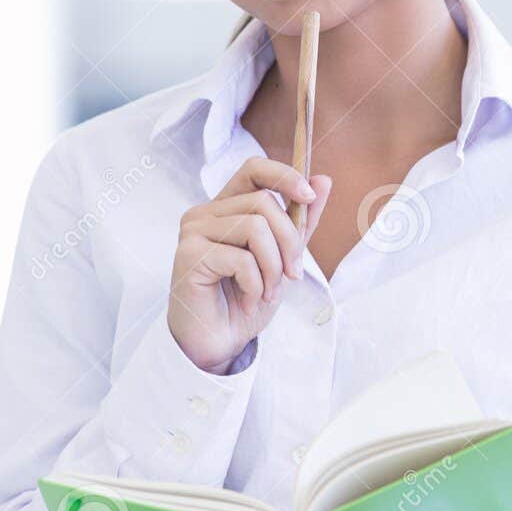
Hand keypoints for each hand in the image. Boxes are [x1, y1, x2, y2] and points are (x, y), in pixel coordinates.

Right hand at [168, 156, 332, 373]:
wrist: (220, 341)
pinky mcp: (188, 255)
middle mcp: (205, 213)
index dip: (285, 176)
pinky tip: (249, 301)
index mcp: (227, 207)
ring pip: (255, 228)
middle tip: (291, 274)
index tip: (309, 197)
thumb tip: (323, 181)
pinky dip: (255, 285)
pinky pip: (241, 259)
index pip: (254, 169)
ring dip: (273, 267)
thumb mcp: (284, 256)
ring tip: (268, 292)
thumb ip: (300, 220)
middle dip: (289, 242)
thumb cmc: (247, 298)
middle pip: (263, 203)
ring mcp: (193, 232)